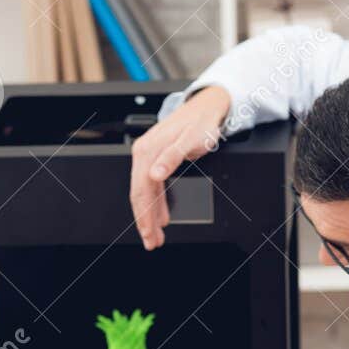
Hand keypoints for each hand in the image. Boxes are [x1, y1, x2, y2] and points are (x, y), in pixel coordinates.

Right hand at [130, 86, 231, 249]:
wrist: (209, 107)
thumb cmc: (201, 122)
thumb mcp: (189, 140)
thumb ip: (171, 158)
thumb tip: (154, 174)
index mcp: (148, 150)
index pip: (141, 191)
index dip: (144, 215)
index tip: (149, 233)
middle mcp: (144, 153)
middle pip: (140, 195)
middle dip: (145, 221)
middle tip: (151, 242)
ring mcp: (149, 156)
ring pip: (145, 193)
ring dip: (150, 216)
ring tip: (155, 235)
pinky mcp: (156, 158)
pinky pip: (152, 186)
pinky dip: (156, 204)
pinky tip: (162, 216)